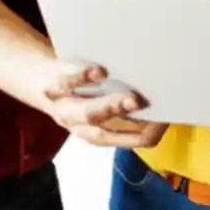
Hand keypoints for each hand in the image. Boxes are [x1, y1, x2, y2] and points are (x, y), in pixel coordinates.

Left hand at [40, 60, 166, 147]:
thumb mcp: (105, 100)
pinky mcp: (52, 87)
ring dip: (110, 107)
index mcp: (103, 132)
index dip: (155, 128)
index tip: (170, 110)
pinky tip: (98, 71)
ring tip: (131, 98)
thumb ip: (130, 102)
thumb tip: (167, 87)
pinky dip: (82, 79)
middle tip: (149, 106)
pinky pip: (66, 85)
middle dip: (131, 119)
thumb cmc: (83, 88)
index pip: (137, 138)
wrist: (38, 78)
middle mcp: (83, 126)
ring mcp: (66, 109)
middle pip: (106, 129)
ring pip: (88, 113)